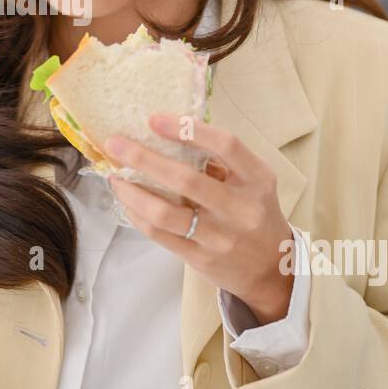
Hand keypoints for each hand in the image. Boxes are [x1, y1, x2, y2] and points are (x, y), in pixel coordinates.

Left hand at [104, 116, 294, 322]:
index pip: (225, 145)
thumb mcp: (253, 182)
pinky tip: (128, 202)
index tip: (154, 119)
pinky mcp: (202, 259)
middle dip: (143, 158)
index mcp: (257, 179)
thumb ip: (220, 161)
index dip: (188, 129)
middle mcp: (240, 208)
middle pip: (185, 178)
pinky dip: (138, 215)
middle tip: (115, 143)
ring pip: (165, 212)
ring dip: (133, 191)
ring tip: (115, 177)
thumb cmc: (255, 214)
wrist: (272, 269)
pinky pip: (160, 234)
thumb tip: (168, 135)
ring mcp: (220, 237)